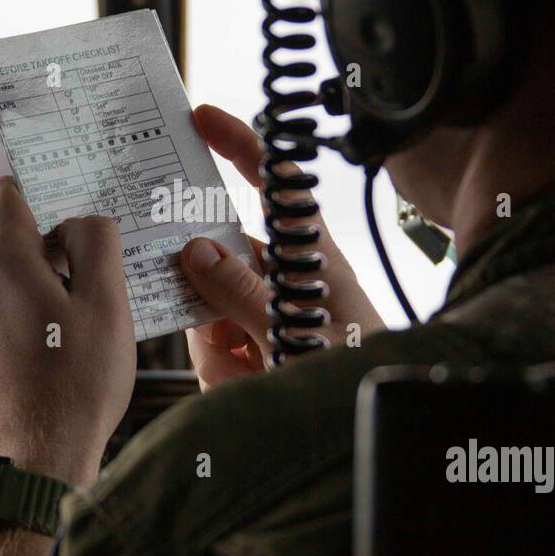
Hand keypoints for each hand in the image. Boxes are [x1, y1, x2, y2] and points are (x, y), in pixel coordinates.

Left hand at [0, 178, 135, 486]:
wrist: (33, 464)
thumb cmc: (74, 387)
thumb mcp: (107, 304)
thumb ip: (97, 242)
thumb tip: (84, 220)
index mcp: (0, 261)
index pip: (10, 193)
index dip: (46, 192)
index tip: (76, 205)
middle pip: (13, 241)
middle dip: (54, 251)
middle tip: (98, 279)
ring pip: (7, 280)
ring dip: (41, 289)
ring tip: (81, 327)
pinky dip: (26, 319)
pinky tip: (58, 351)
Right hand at [180, 105, 385, 389]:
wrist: (358, 437)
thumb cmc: (351, 376)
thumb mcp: (297, 332)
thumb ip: (243, 294)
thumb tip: (196, 253)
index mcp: (308, 257)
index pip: (273, 188)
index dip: (241, 147)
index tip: (203, 118)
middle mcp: (280, 280)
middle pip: (219, 256)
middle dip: (202, 282)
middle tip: (196, 294)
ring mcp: (260, 317)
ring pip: (205, 309)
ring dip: (218, 342)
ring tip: (249, 368)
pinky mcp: (245, 354)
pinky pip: (209, 349)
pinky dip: (220, 369)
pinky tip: (244, 384)